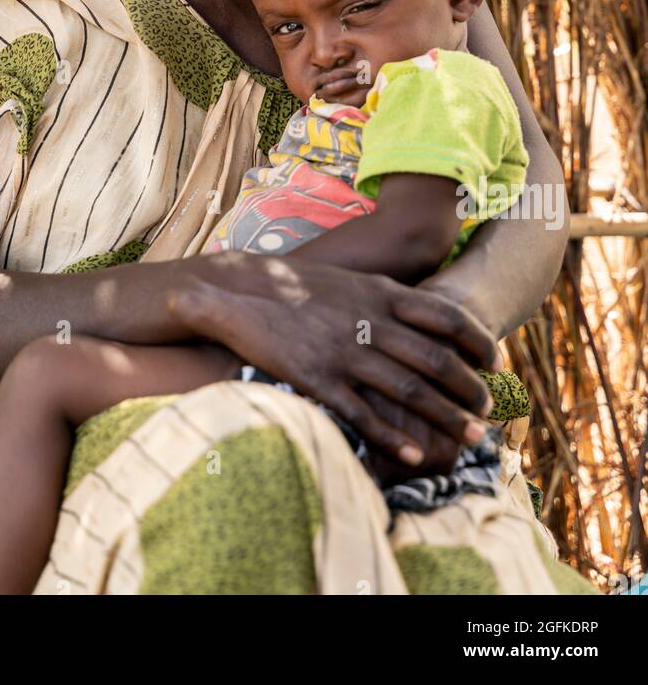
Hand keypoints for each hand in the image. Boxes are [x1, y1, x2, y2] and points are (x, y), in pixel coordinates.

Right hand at [178, 252, 497, 467]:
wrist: (239, 290)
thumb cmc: (297, 286)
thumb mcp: (352, 281)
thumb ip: (388, 298)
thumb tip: (427, 315)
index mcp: (381, 294)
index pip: (445, 316)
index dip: (477, 340)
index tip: (497, 361)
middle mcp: (370, 322)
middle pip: (435, 359)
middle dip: (469, 387)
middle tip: (487, 410)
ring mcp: (345, 352)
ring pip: (408, 390)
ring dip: (445, 416)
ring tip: (472, 438)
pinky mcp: (318, 378)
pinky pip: (363, 414)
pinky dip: (392, 437)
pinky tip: (414, 455)